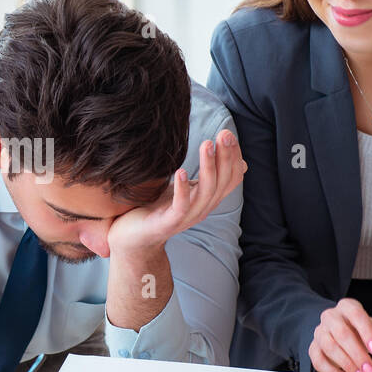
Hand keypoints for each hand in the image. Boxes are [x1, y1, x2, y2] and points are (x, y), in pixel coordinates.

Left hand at [105, 130, 246, 257]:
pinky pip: (181, 206)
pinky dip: (182, 189)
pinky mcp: (168, 223)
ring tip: (207, 144)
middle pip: (223, 182)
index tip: (228, 133)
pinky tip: (180, 172)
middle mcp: (202, 208)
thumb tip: (238, 162)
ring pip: (206, 192)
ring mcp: (187, 217)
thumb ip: (204, 177)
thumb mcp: (186, 189)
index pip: (232, 178)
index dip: (234, 157)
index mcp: (207, 198)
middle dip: (226, 156)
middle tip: (224, 133)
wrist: (133, 238)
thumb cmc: (157, 209)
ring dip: (208, 167)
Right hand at [308, 298, 371, 371]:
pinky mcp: (313, 348)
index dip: (367, 333)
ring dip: (347, 364)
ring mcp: (319, 332)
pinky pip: (318, 360)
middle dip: (357, 354)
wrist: (342, 333)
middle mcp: (330, 317)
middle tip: (370, 370)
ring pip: (329, 347)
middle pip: (341, 333)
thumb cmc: (361, 330)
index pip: (356, 315)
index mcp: (347, 307)